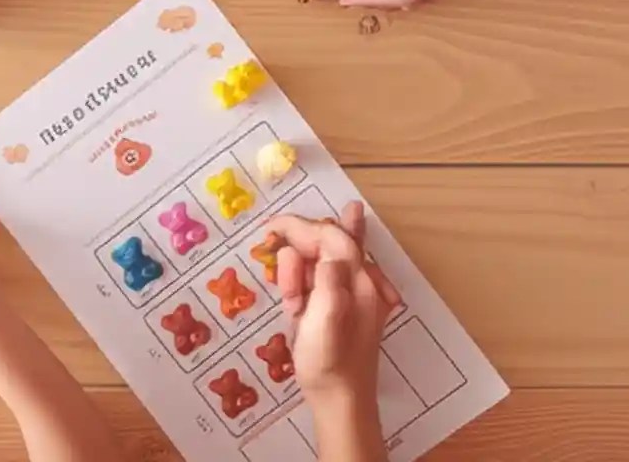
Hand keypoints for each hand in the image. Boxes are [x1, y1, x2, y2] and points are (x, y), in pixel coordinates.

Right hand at [265, 202, 400, 404]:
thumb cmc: (329, 363)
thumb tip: (323, 250)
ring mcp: (351, 292)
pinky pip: (315, 280)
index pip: (331, 235)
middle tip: (288, 294)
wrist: (339, 401)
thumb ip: (327, 278)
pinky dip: (301, 289)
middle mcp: (361, 280)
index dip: (299, 226)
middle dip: (298, 259)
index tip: (268, 228)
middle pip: (325, 243)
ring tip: (294, 310)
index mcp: (360, 280)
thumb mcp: (325, 319)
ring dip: (297, 279)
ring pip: (316, 262)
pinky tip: (297, 309)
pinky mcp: (340, 305)